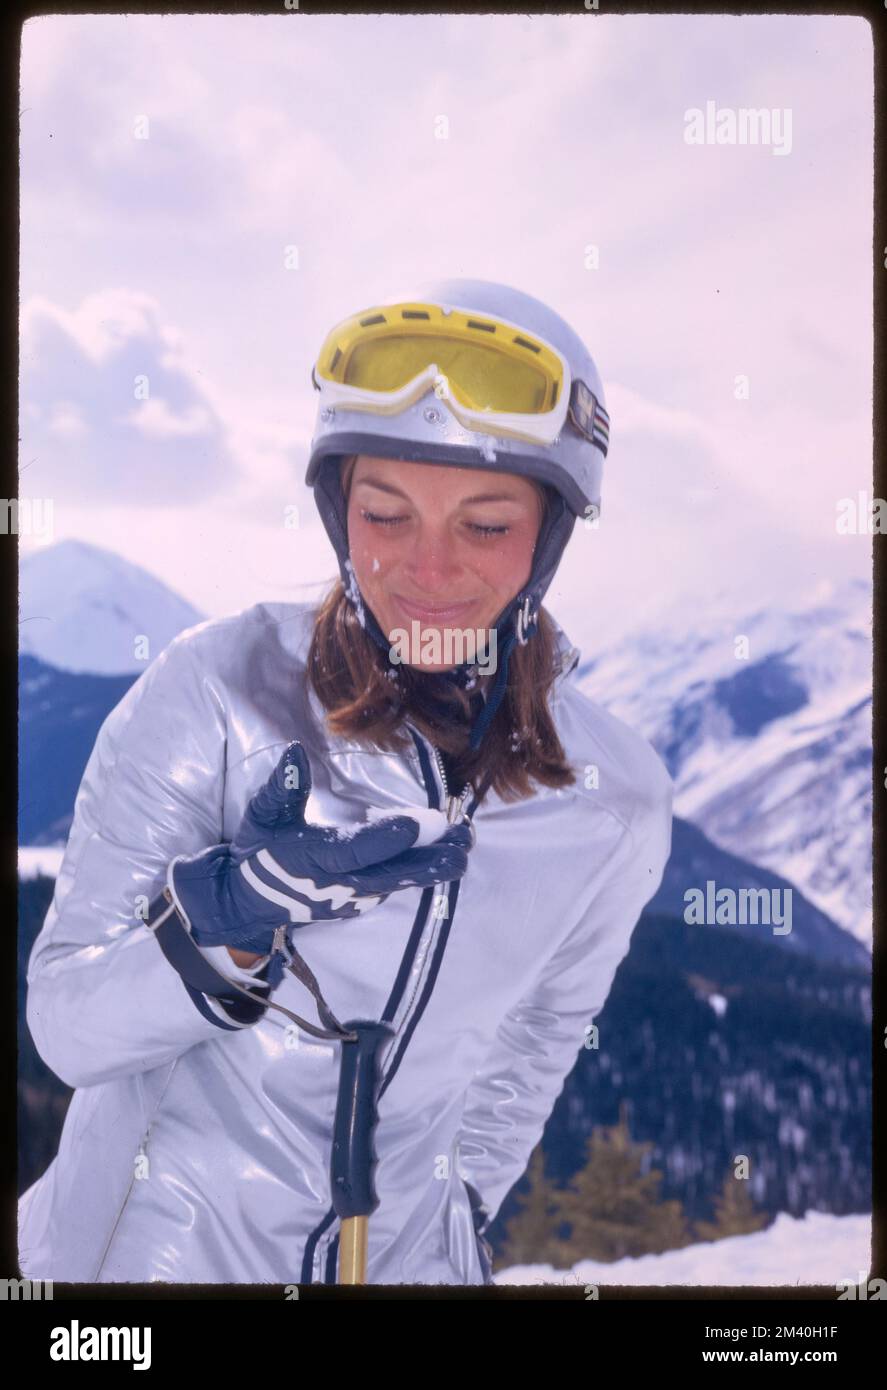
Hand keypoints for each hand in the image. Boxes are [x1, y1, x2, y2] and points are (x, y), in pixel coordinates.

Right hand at [167, 740, 472, 956]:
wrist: (252, 900)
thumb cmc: (260, 850)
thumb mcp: (263, 816)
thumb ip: (282, 787)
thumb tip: (294, 752)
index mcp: (313, 858)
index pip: (353, 851)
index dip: (383, 840)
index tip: (414, 824)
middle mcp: (337, 883)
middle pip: (388, 873)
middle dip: (427, 861)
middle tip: (461, 844)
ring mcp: (352, 897)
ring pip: (397, 882)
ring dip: (432, 868)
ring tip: (463, 849)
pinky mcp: (361, 901)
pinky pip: (394, 885)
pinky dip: (420, 872)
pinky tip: (446, 855)